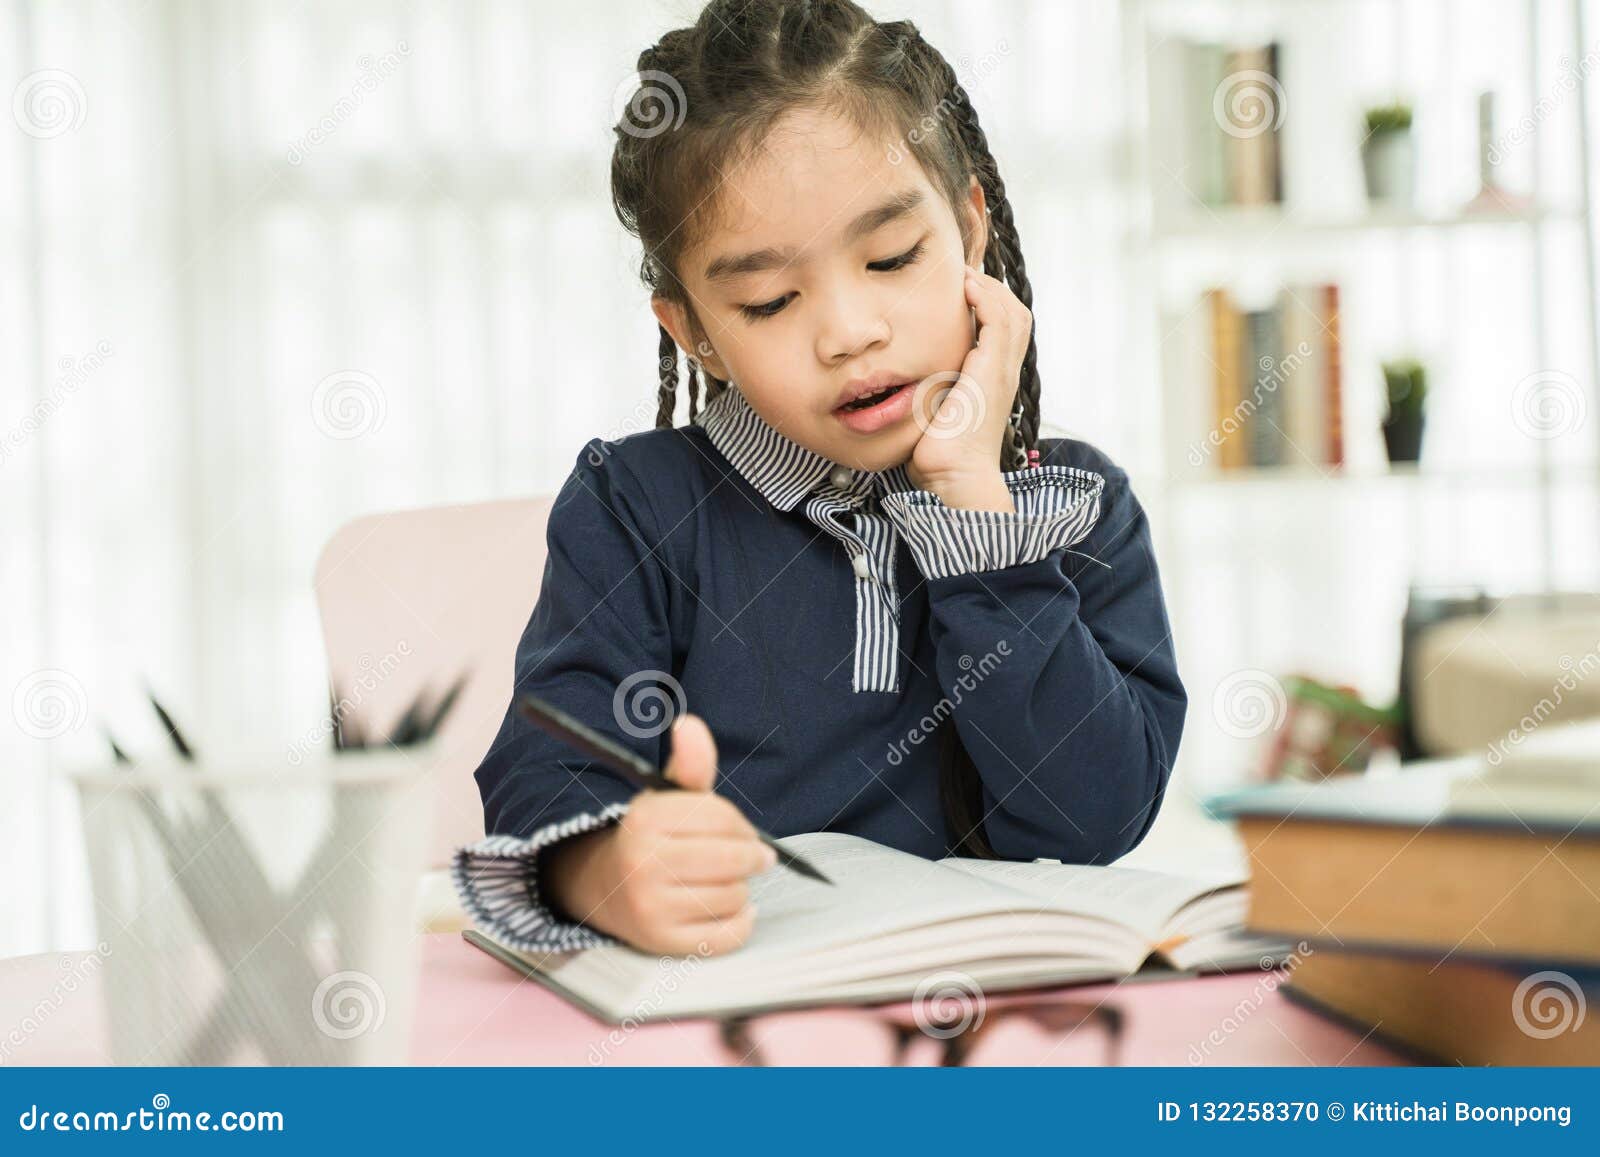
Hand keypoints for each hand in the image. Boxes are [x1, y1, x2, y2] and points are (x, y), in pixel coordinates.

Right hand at [541, 713, 774, 955]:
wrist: (607, 887)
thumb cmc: (653, 838)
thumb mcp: (667, 798)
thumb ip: (690, 763)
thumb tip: (690, 724)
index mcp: (644, 820)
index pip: (721, 818)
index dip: (741, 823)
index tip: (742, 829)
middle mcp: (642, 864)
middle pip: (733, 860)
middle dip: (751, 856)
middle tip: (756, 856)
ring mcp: (651, 908)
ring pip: (734, 896)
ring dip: (740, 888)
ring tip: (726, 880)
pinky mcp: (664, 944)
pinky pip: (729, 935)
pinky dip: (741, 921)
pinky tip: (731, 907)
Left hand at [904, 263, 1031, 511]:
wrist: (952, 477)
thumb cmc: (938, 455)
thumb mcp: (935, 413)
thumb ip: (931, 391)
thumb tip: (905, 382)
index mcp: (994, 382)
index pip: (1005, 330)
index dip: (989, 304)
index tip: (962, 289)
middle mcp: (1004, 374)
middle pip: (1016, 315)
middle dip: (992, 290)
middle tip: (964, 274)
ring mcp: (1001, 373)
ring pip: (1013, 313)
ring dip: (989, 289)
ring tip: (965, 276)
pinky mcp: (990, 373)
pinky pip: (999, 323)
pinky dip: (986, 300)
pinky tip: (967, 288)